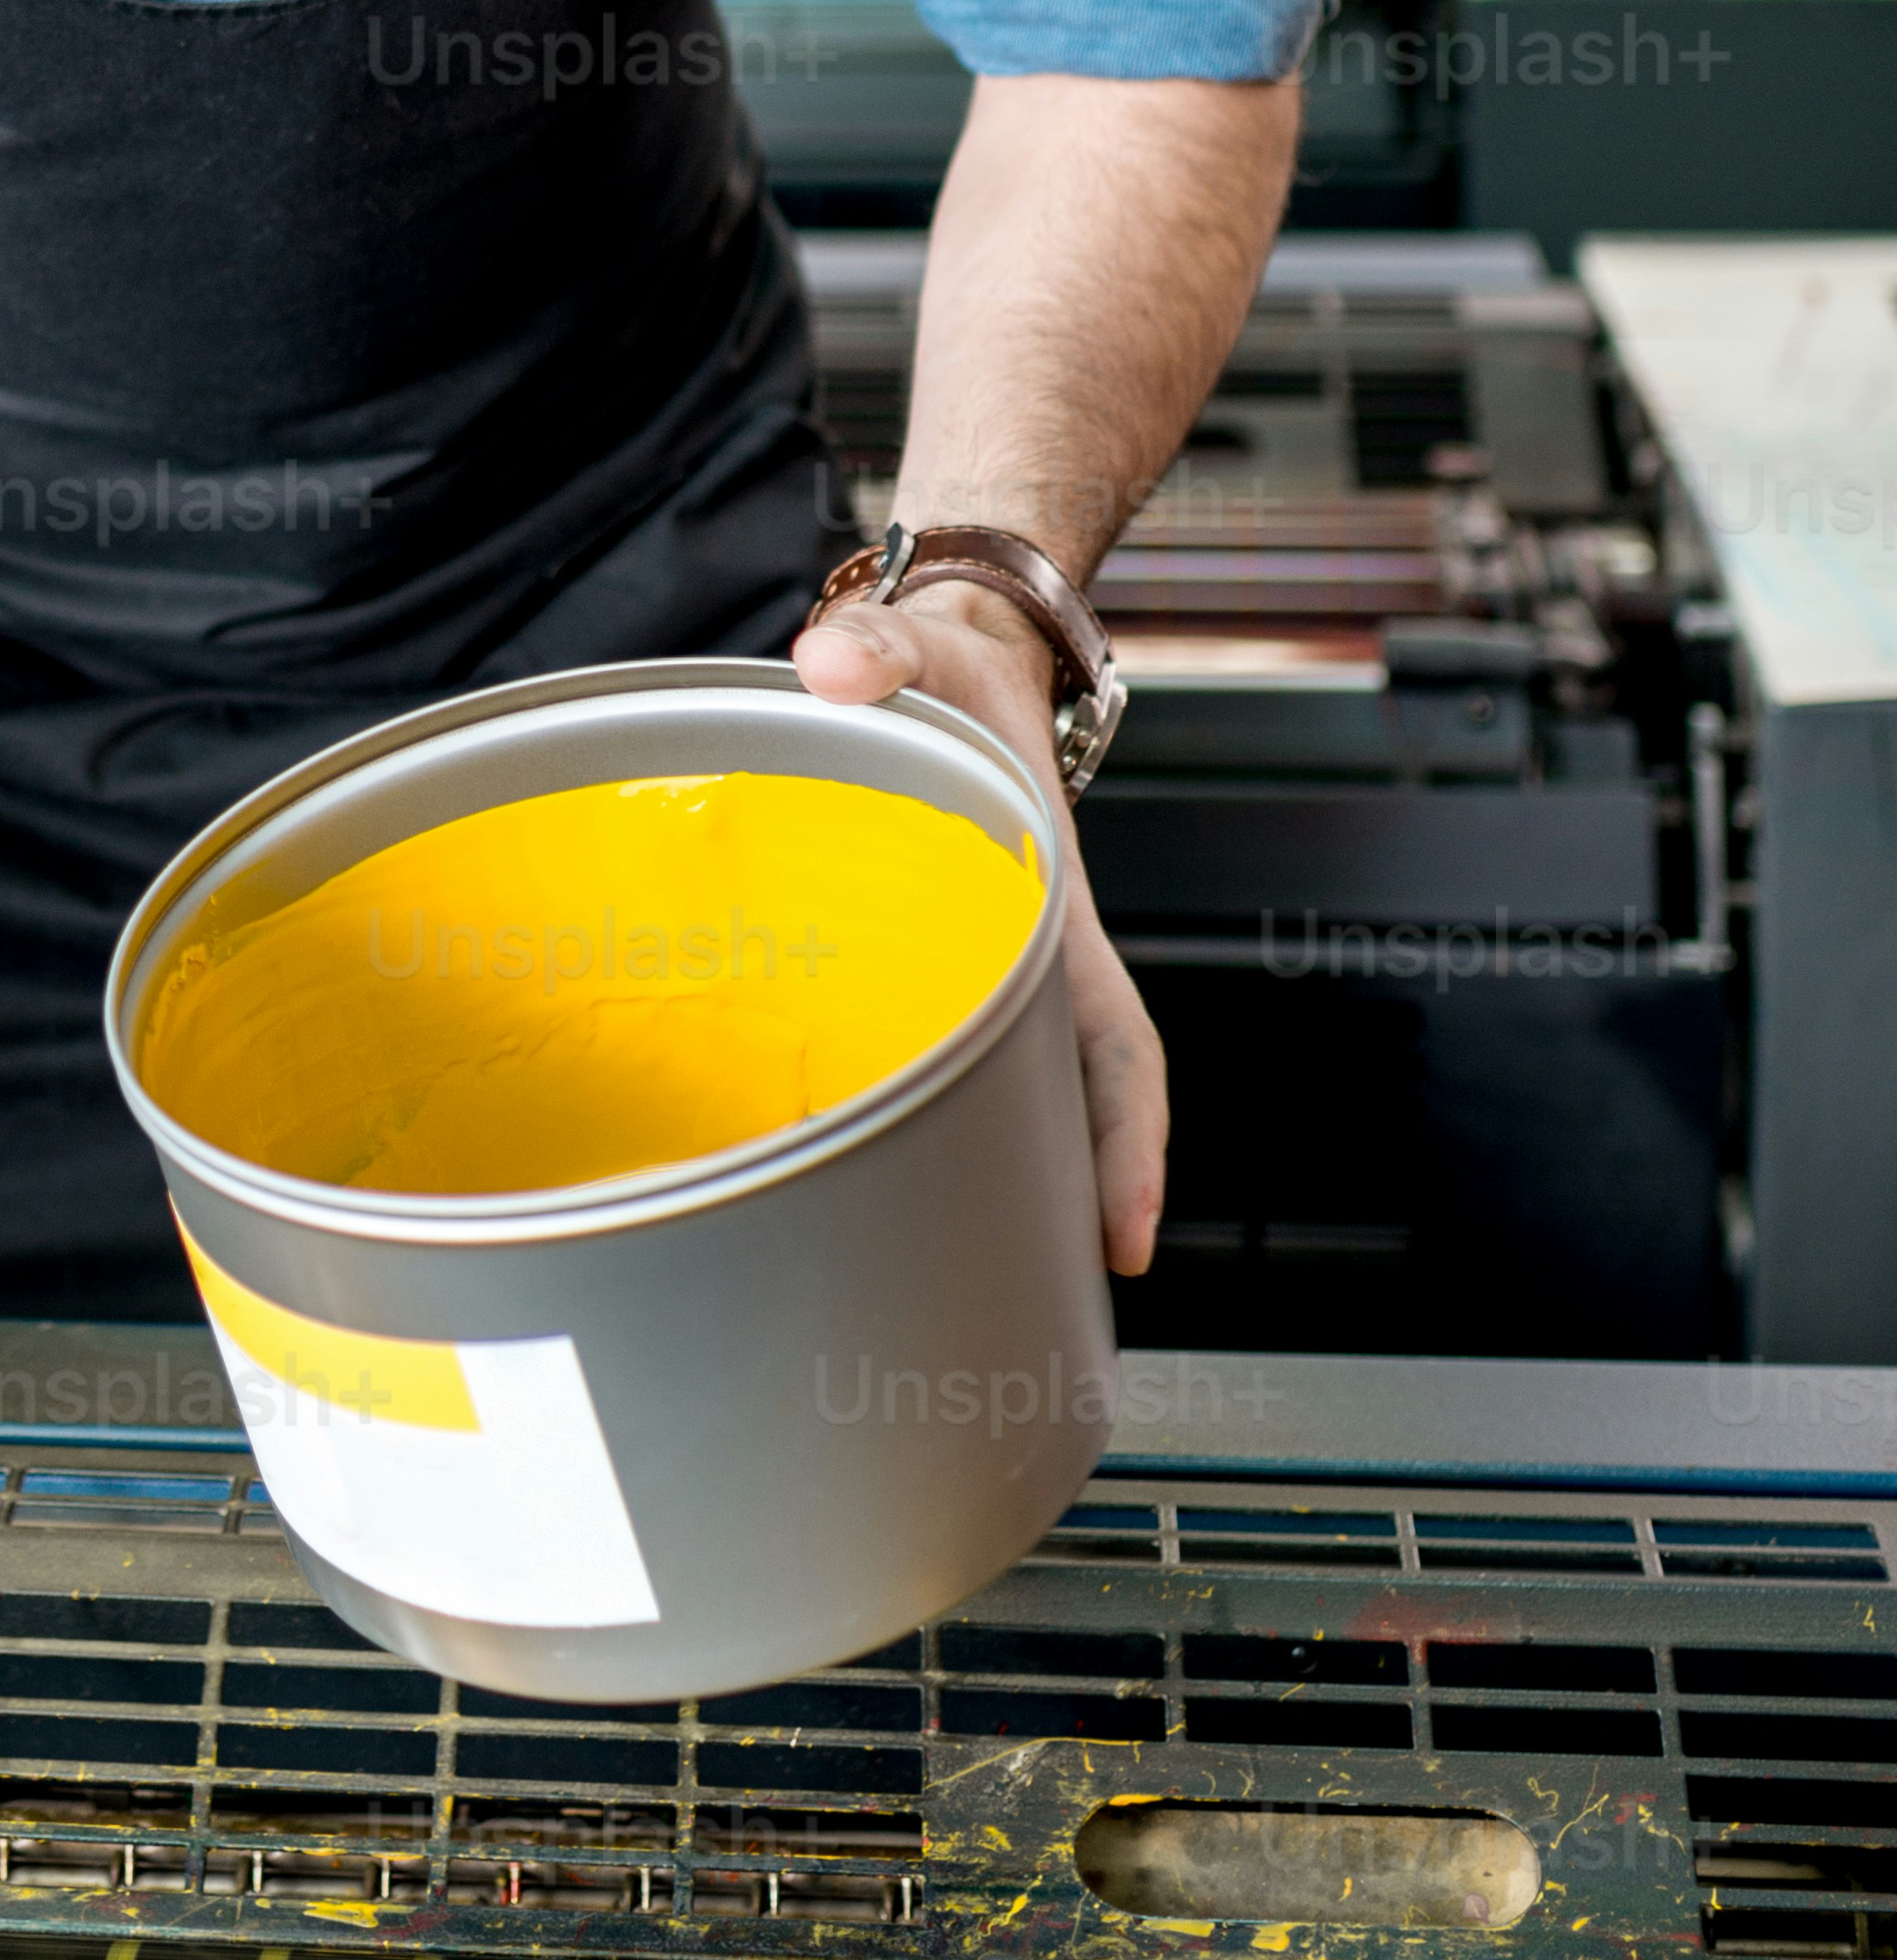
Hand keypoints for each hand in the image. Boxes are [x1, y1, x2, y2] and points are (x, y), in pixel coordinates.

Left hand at [793, 582, 1163, 1279]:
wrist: (960, 647)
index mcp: (1049, 902)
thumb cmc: (946, 663)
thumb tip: (831, 663)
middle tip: (1025, 1314)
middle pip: (1074, 1101)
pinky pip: (962, 1051)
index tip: (1129, 1240)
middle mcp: (1034, 950)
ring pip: (1022, 1090)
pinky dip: (948, 1116)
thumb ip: (873, 646)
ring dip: (1012, 1176)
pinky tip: (893, 1175)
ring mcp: (996, 960)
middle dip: (1070, 1204)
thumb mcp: (914, 645)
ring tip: (963, 1288)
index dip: (1129, 1146)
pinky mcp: (947, 957)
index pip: (1112, 1045)